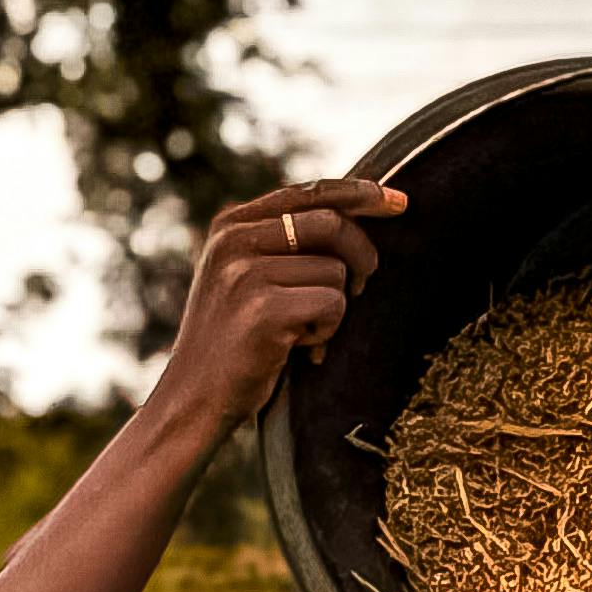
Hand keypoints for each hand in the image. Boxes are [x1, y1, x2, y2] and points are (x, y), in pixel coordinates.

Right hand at [148, 180, 404, 436]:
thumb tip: (356, 215)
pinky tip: (299, 348)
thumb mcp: (247, 278)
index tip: (399, 202)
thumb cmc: (233, 342)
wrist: (191, 399)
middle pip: (332, 223)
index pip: (309, 193)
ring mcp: (246, 273)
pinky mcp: (262, 309)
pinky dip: (328, 331)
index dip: (360, 194)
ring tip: (303, 332)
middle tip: (363, 287)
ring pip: (336, 271)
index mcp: (232, 225)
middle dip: (362, 256)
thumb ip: (285, 244)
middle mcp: (235, 240)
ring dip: (334, 308)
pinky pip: (333, 305)